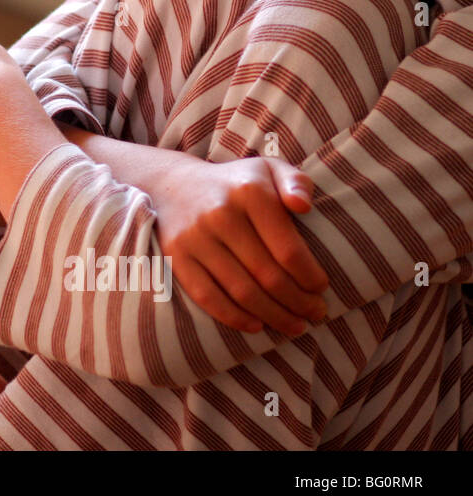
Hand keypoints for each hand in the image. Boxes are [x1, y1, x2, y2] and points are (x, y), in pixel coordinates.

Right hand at [151, 155, 328, 334]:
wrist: (173, 185)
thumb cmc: (235, 184)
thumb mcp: (268, 170)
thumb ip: (296, 181)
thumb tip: (304, 206)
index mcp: (250, 193)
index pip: (288, 249)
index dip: (310, 277)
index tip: (322, 289)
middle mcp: (220, 214)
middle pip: (267, 275)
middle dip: (298, 302)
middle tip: (315, 314)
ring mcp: (194, 237)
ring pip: (241, 291)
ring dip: (273, 316)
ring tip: (294, 325)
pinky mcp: (176, 256)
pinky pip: (207, 296)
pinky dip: (234, 317)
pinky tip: (256, 325)